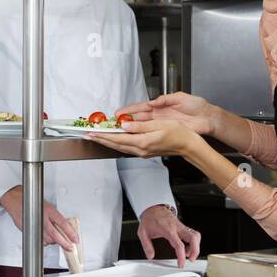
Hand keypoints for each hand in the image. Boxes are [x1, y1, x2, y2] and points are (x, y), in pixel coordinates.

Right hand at [0, 186, 80, 253]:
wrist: (16, 201)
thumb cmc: (32, 202)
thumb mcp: (48, 206)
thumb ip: (55, 217)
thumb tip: (64, 226)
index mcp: (49, 211)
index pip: (63, 224)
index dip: (70, 233)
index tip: (75, 239)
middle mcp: (42, 219)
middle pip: (55, 235)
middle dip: (64, 243)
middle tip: (69, 247)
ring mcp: (35, 226)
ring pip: (47, 239)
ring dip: (53, 241)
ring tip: (57, 240)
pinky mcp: (29, 230)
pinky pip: (40, 240)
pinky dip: (44, 241)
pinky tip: (46, 238)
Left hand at [86, 118, 200, 158]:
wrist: (188, 145)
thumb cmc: (178, 133)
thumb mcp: (158, 124)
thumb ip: (139, 125)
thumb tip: (124, 124)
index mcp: (143, 142)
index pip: (117, 139)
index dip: (103, 135)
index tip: (92, 132)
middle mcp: (141, 149)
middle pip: (115, 145)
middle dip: (101, 140)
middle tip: (88, 135)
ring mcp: (142, 152)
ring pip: (120, 147)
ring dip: (108, 142)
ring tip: (97, 137)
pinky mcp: (145, 152)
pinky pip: (127, 148)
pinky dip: (117, 143)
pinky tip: (114, 139)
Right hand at [117, 92, 217, 135]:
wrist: (208, 119)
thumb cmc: (197, 106)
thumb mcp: (181, 98)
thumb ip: (165, 99)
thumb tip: (153, 102)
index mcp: (160, 105)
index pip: (140, 107)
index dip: (129, 109)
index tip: (118, 112)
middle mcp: (158, 115)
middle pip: (137, 118)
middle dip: (124, 120)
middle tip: (112, 123)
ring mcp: (161, 125)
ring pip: (140, 127)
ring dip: (129, 129)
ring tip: (117, 131)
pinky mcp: (166, 132)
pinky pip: (149, 135)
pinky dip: (139, 136)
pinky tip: (132, 139)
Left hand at [138, 205, 201, 266]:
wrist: (153, 208)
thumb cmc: (150, 219)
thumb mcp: (143, 232)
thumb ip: (146, 245)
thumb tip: (150, 256)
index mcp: (168, 230)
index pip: (179, 245)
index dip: (182, 256)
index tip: (181, 263)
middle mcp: (177, 228)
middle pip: (194, 238)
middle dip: (195, 251)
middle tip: (190, 259)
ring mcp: (182, 226)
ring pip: (196, 235)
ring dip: (196, 246)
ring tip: (189, 254)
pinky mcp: (183, 226)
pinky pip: (193, 233)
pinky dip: (194, 242)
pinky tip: (187, 247)